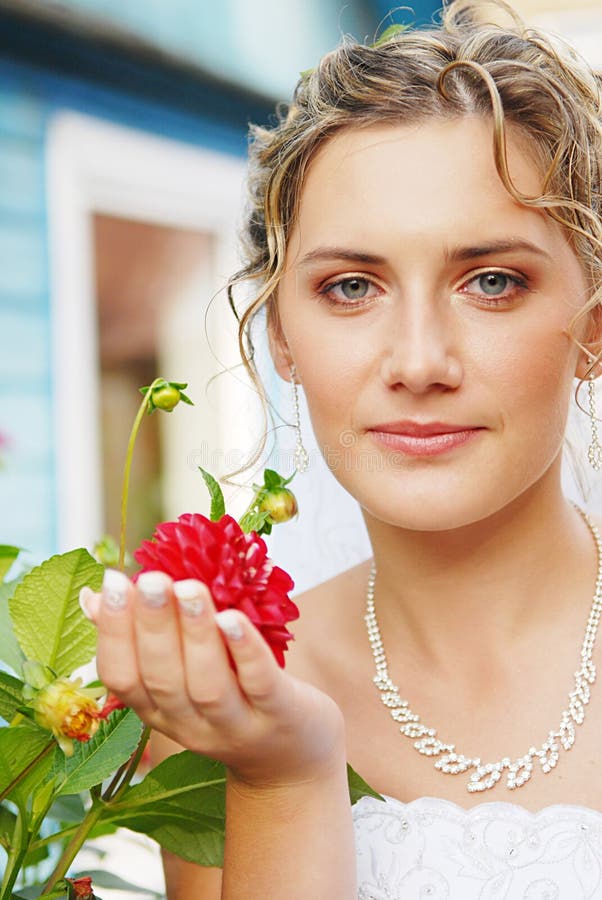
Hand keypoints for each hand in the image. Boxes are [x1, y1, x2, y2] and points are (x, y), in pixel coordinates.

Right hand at [81, 570, 344, 787]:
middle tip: (150, 579)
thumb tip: (93, 596)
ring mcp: (235, 724)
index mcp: (157, 710)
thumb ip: (140, 639)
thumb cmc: (229, 699)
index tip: (113, 581)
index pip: (120, 677)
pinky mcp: (278, 715)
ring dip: (195, 634)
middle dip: (153, 626)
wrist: (290, 762)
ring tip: (189, 587)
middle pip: (163, 679)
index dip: (113, 632)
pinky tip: (233, 617)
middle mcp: (190, 724)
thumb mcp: (180, 679)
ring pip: (207, 684)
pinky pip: (259, 684)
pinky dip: (245, 651)